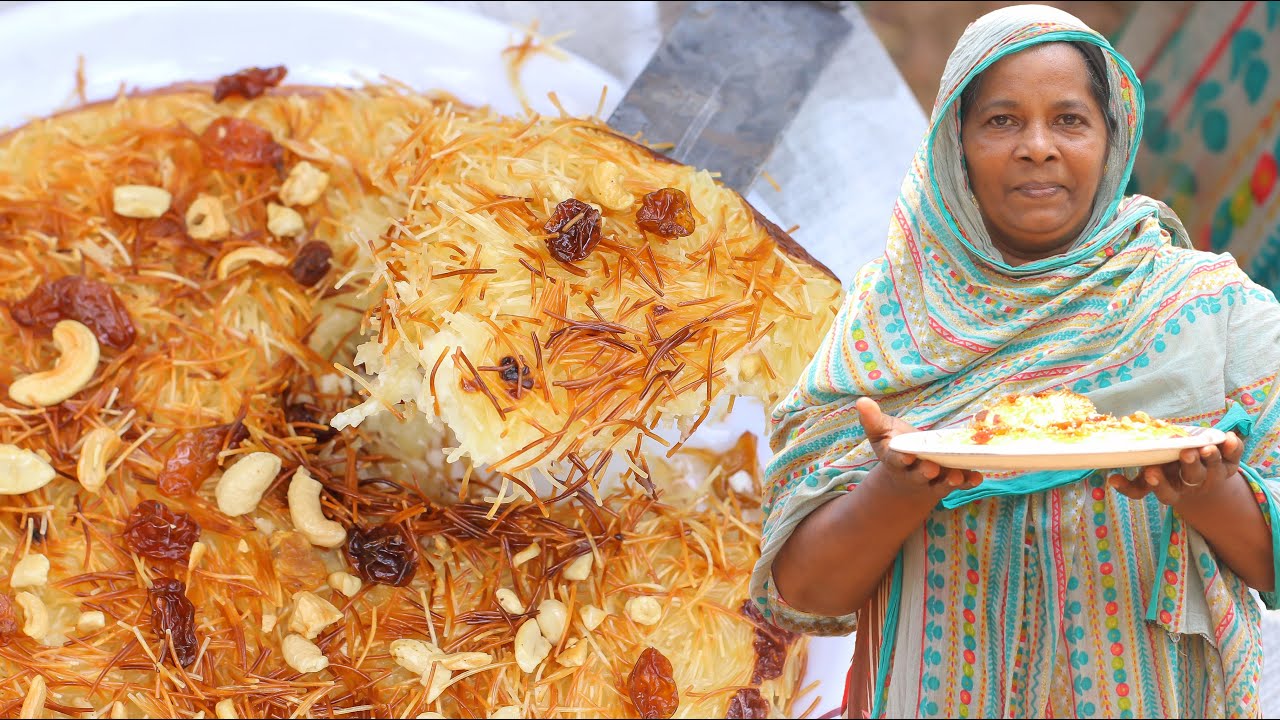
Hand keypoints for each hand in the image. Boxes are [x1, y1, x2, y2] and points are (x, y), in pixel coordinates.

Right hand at [856, 397, 982, 498]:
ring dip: (949, 480)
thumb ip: (872, 419)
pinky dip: (968, 481)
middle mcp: (913, 474)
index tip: (905, 455)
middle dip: (925, 472)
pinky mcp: (949, 481)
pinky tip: (977, 477)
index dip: (901, 458)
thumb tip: (861, 401)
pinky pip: (960, 484)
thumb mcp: (881, 432)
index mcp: (895, 460)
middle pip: (919, 475)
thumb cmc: (894, 446)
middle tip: (931, 467)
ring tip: (956, 475)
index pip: (896, 460)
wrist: (908, 471)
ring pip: (941, 483)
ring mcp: (933, 480)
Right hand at [1107, 432, 1244, 507]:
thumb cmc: (1166, 473)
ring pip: (1214, 468)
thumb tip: (1111, 479)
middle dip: (1189, 465)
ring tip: (1206, 446)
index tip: (1151, 472)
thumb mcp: (1149, 479)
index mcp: (1173, 489)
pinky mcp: (1229, 465)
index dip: (1159, 484)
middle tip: (1185, 453)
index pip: (1166, 492)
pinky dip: (1233, 448)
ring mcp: (1213, 475)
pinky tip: (1229, 438)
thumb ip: (1132, 483)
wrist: (1199, 475)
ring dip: (1210, 457)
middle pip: (1192, 478)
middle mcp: (1193, 484)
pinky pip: (1234, 458)